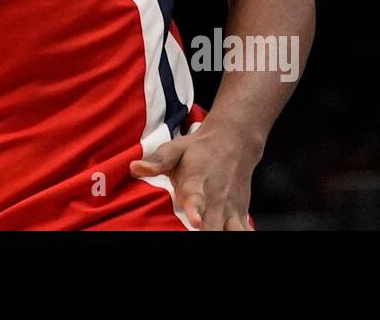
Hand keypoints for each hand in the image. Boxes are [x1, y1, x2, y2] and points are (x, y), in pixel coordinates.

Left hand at [129, 115, 260, 229]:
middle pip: (214, 224)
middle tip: (198, 233)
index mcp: (197, 180)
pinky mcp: (241, 214)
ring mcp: (230, 207)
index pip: (196, 197)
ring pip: (233, 231)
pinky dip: (241, 235)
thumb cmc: (197, 149)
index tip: (195, 221)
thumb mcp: (175, 149)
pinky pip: (245, 231)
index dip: (195, 210)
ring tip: (216, 237)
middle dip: (208, 233)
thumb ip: (157, 162)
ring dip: (224, 235)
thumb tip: (134, 167)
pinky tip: (233, 239)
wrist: (234, 142)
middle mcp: (216, 197)